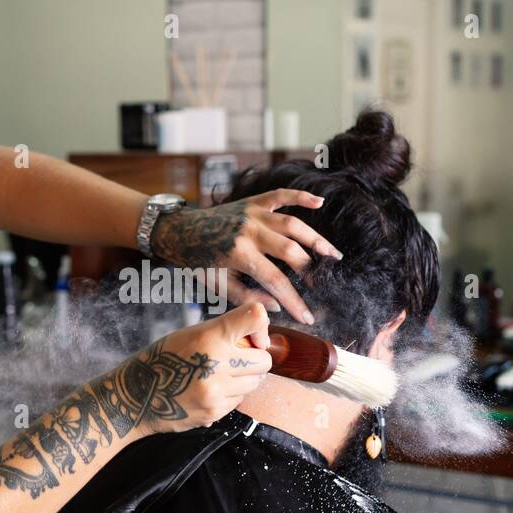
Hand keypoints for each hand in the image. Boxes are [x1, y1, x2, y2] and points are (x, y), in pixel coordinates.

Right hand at [103, 303, 272, 435]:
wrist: (135, 397)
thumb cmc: (162, 360)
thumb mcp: (189, 334)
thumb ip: (224, 331)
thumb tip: (259, 333)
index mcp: (210, 337)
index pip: (255, 317)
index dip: (260, 326)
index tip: (254, 334)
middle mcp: (216, 364)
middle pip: (264, 360)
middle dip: (256, 357)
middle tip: (238, 358)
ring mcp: (216, 392)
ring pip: (255, 382)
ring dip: (245, 377)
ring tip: (221, 374)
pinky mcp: (215, 412)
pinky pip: (239, 400)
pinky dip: (231, 394)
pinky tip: (211, 389)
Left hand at [149, 190, 342, 324]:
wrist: (179, 231)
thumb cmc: (198, 262)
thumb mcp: (218, 286)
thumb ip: (248, 297)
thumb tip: (278, 305)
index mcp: (239, 254)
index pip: (276, 281)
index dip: (295, 301)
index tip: (308, 317)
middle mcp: (249, 231)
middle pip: (290, 251)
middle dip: (309, 271)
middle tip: (323, 284)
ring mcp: (252, 213)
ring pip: (292, 224)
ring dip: (315, 239)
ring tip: (332, 254)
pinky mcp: (252, 202)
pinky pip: (280, 195)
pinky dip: (301, 196)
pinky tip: (320, 202)